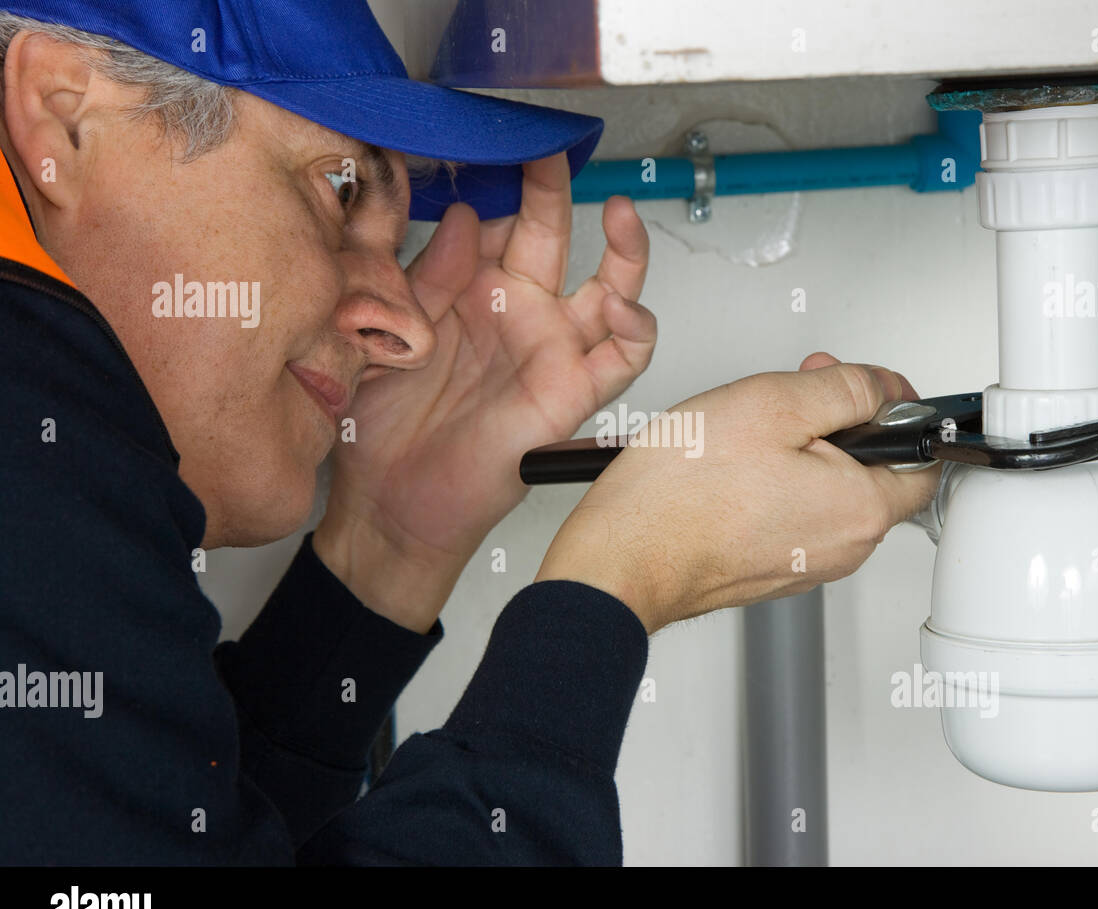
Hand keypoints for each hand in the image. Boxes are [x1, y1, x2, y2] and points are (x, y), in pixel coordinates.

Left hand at [315, 153, 655, 630]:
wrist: (388, 502)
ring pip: (610, 288)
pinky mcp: (570, 393)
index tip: (490, 140)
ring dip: (626, 250)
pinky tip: (622, 304)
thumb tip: (460, 211)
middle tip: (548, 149)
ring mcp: (549, 350)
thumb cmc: (383, 423)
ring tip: (620, 212)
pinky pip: (623, 358)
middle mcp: (516, 313)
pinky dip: (637, 328)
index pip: (497, 220)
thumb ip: (425, 270)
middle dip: (554, 190)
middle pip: (552, 237)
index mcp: (470, 290)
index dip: (499, 181)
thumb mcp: (389, 326)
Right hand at [535, 353, 938, 632]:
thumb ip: (845, 388)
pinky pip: (789, 516)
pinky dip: (772, 484)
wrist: (619, 560)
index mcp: (860, 509)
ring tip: (749, 429)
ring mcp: (802, 564)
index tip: (868, 387)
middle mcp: (842, 548)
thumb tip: (880, 387)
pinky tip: (730, 466)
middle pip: (872, 472)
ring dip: (801, 451)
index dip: (900, 409)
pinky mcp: (765, 571)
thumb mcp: (773, 402)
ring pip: (826, 492)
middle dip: (840, 422)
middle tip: (794, 393)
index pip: (925, 457)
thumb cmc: (681, 495)